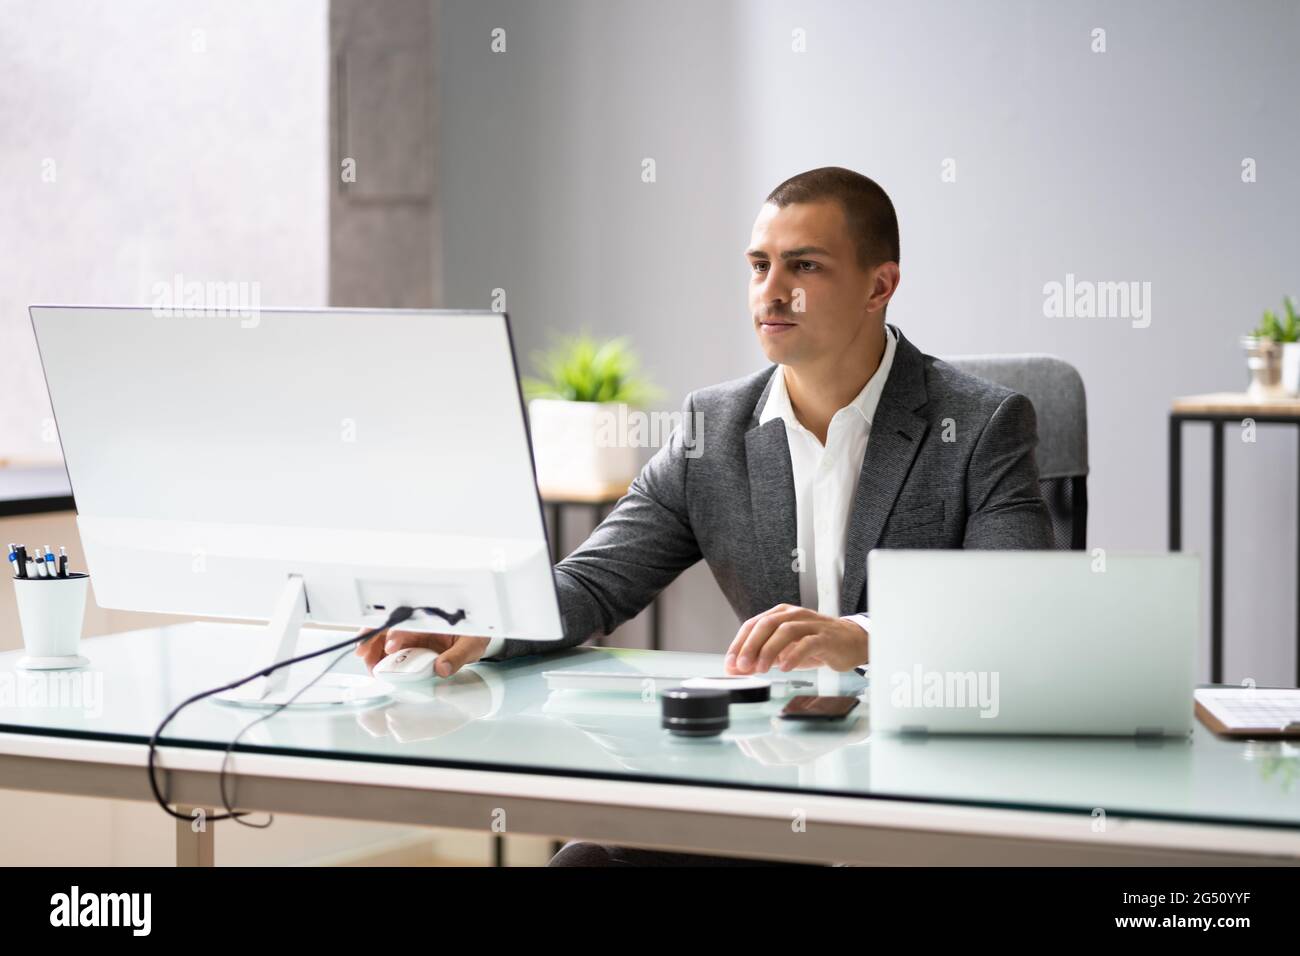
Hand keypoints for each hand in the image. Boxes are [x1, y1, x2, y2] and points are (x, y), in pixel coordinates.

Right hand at [354, 627, 491, 677]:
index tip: (391, 647)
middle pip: (388, 627)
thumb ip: (458, 656)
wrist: (478, 635)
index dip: (397, 633)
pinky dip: (378, 656)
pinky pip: (389, 649)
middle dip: (372, 637)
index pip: (408, 623)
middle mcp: (418, 625)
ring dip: (372, 649)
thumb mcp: (471, 644)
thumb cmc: (475, 634)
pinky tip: (373, 665)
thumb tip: (442, 668)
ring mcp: (412, 634)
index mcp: (432, 619)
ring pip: (384, 637)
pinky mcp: (410, 644)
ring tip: (367, 664)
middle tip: (363, 654)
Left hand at [724, 604, 867, 673]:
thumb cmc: (816, 645)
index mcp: (781, 614)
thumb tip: (738, 669)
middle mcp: (794, 615)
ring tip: (761, 669)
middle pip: (767, 624)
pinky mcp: (826, 637)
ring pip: (786, 630)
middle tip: (742, 666)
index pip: (753, 624)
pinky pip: (808, 643)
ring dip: (770, 650)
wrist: (852, 642)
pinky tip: (785, 668)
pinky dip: (794, 655)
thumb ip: (761, 659)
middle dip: (751, 645)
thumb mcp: (784, 652)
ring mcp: (811, 625)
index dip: (739, 644)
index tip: (730, 663)